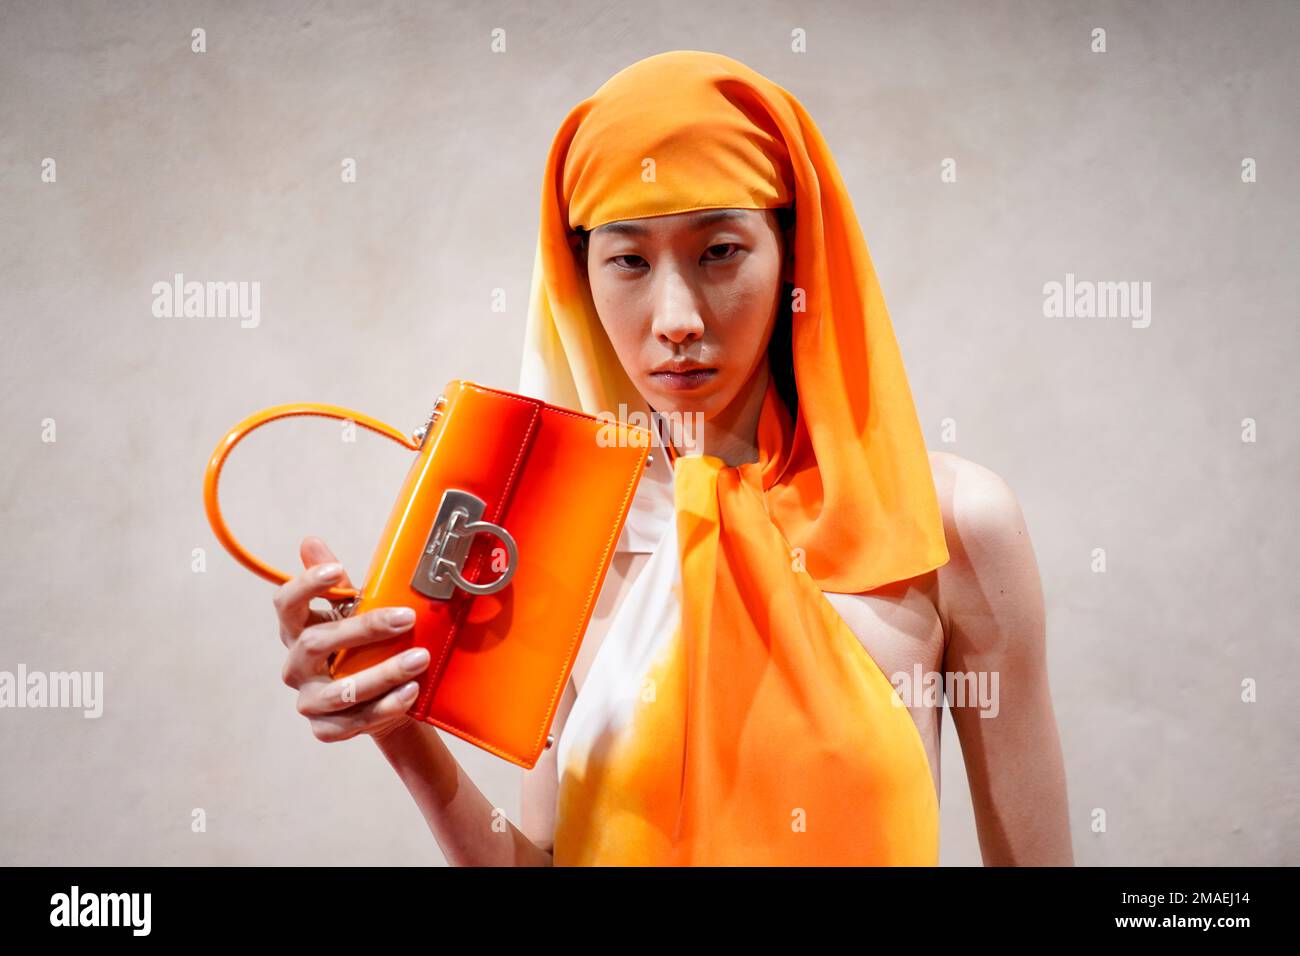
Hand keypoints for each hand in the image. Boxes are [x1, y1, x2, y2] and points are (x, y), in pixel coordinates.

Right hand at [273, 536, 429, 743]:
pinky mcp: (326, 729)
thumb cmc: (361, 648)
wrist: (380, 701)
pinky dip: (386, 707)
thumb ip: (338, 584)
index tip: (337, 570)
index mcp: (297, 631)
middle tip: (407, 617)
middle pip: (316, 643)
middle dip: (364, 629)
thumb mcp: (353, 613)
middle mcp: (296, 666)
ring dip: (383, 673)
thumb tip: (310, 541)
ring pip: (340, 690)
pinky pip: (354, 722)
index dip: (305, 585)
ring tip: (419, 659)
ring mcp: (309, 700)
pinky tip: (410, 692)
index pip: (286, 604)